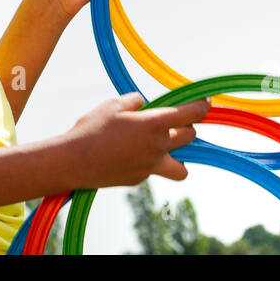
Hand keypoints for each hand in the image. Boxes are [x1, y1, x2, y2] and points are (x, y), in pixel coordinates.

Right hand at [62, 92, 211, 188]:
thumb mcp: (113, 104)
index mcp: (154, 124)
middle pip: (190, 137)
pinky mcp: (140, 179)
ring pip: (181, 168)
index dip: (202, 106)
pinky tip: (130, 155)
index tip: (206, 101)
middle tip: (176, 121)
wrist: (73, 161)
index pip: (190, 114)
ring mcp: (150, 166)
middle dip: (187, 127)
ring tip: (164, 148)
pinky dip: (150, 162)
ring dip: (178, 156)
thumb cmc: (92, 128)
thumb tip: (145, 105)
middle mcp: (158, 146)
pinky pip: (155, 170)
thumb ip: (136, 102)